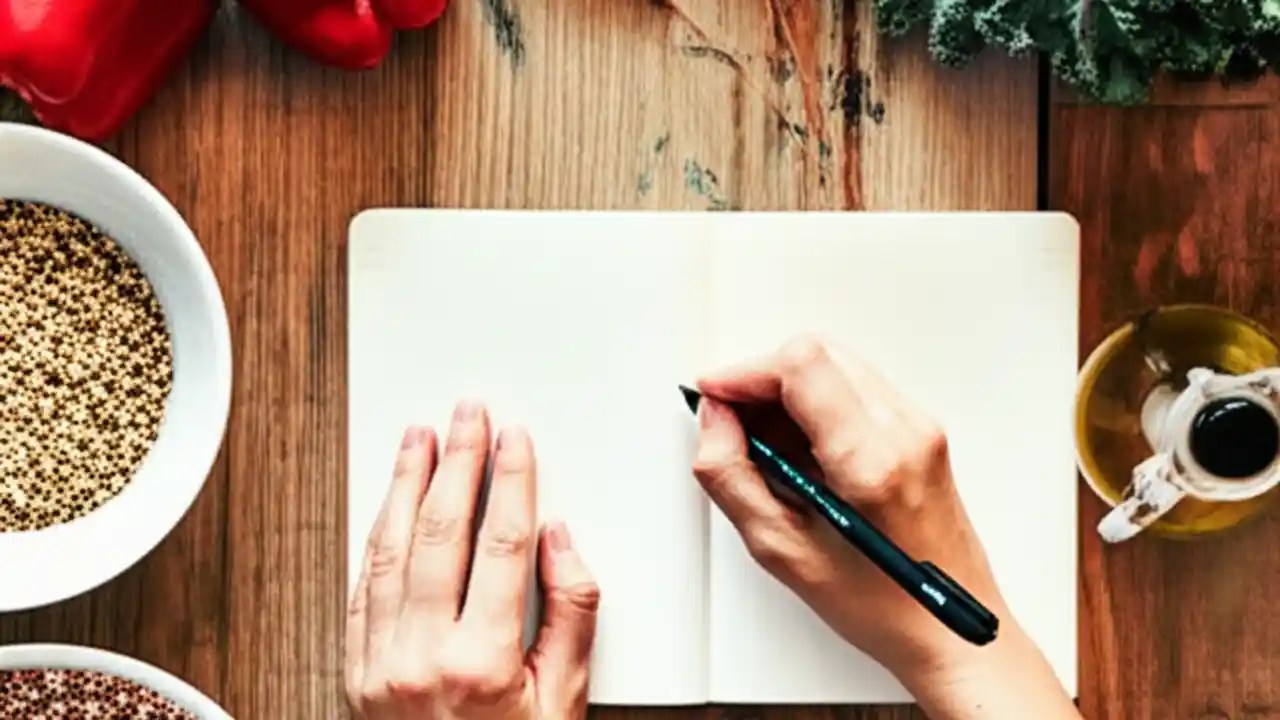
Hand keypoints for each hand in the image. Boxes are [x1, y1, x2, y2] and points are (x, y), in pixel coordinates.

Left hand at [345, 402, 600, 718]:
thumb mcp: (565, 701)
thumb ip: (571, 614)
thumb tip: (561, 540)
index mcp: (480, 664)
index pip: (500, 543)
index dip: (511, 480)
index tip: (516, 438)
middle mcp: (419, 659)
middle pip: (441, 531)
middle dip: (458, 462)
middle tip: (469, 414)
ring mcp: (378, 665)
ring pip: (390, 548)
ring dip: (406, 484)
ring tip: (421, 437)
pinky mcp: (355, 671)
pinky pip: (362, 585)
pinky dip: (377, 535)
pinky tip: (389, 502)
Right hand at [691, 336, 1078, 717]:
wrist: (950, 628)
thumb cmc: (884, 606)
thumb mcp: (784, 552)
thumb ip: (733, 478)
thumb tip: (714, 422)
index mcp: (871, 461)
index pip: (801, 365)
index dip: (745, 373)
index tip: (715, 397)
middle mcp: (905, 431)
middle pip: (817, 353)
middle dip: (762, 379)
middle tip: (733, 424)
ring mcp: (920, 427)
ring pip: (835, 364)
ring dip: (788, 392)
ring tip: (768, 447)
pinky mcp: (922, 431)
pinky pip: (855, 387)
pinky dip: (816, 404)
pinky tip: (802, 452)